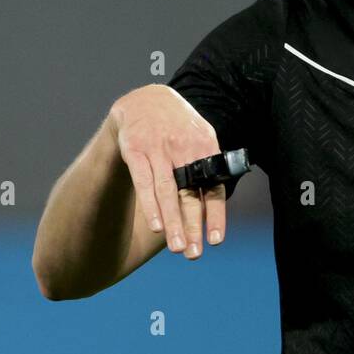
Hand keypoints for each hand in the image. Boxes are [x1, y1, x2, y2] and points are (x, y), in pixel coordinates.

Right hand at [108, 84, 224, 260]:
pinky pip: (143, 181)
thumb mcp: (201, 138)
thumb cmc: (178, 127)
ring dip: (173, 222)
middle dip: (193, 227)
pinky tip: (157, 224)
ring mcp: (158, 149)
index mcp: (205, 148)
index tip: (217, 240)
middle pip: (190, 195)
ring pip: (167, 192)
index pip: (213, 188)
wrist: (145, 99)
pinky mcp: (135, 149)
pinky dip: (150, 204)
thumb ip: (210, 166)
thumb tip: (218, 202)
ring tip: (178, 248)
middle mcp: (184, 149)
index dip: (216, 215)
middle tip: (194, 254)